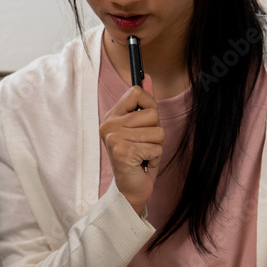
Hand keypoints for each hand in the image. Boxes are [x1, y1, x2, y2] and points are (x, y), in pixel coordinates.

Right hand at [99, 75, 163, 214]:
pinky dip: (154, 158)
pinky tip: (142, 164)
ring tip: (143, 155)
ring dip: (156, 147)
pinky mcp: (121, 152)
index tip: (145, 123)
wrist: (130, 189)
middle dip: (155, 132)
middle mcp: (109, 125)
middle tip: (143, 146)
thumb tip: (146, 77)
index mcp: (112, 116)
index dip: (149, 106)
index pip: (137, 92)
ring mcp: (113, 138)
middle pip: (152, 113)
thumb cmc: (138, 158)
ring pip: (157, 131)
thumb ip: (144, 103)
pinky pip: (156, 147)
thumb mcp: (143, 128)